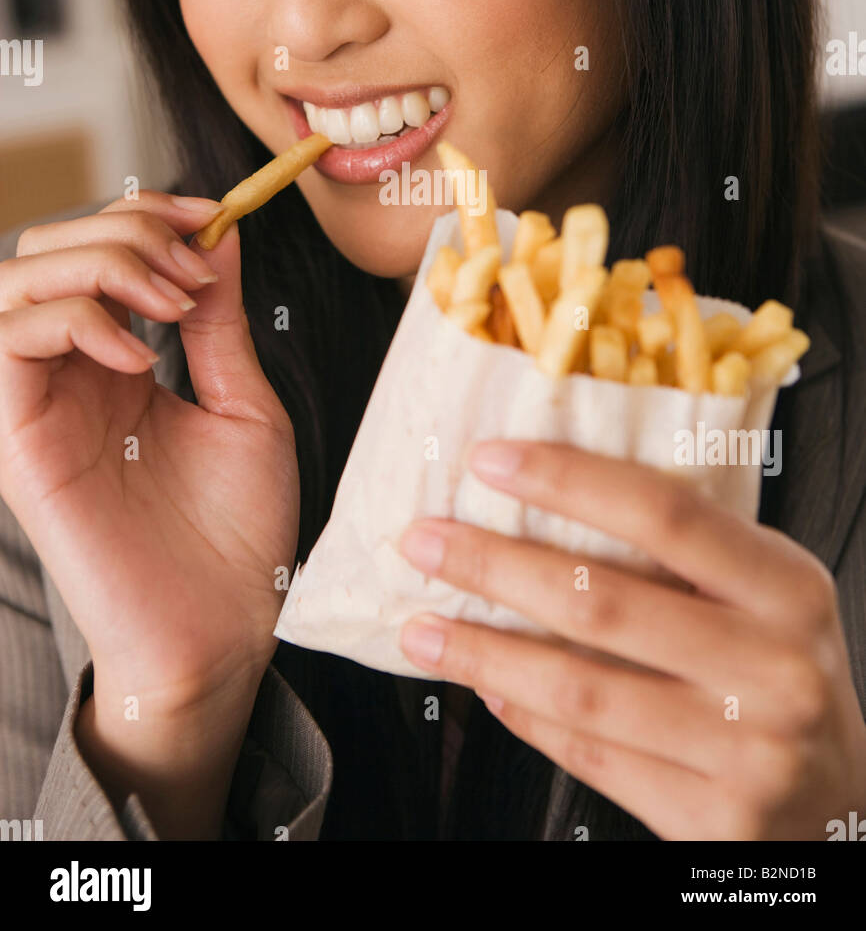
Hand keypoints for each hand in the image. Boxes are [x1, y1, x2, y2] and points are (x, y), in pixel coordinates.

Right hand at [0, 191, 298, 718]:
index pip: (96, 248)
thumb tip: (217, 229)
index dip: (148, 213)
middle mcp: (68, 376)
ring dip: (100, 262)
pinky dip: (74, 318)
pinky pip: (11, 343)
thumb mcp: (242, 402)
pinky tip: (137, 352)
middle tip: (193, 269)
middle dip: (126, 230)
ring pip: (16, 280)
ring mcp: (38, 407)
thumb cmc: (237, 531)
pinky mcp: (19, 444)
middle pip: (48, 248)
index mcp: (116, 361)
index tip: (213, 214)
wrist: (226, 627)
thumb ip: (218, 319)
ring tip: (171, 300)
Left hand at [397, 440, 865, 839]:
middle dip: (494, 566)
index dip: (568, 480)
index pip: (664, 513)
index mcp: (786, 589)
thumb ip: (692, 551)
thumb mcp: (770, 595)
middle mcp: (771, 668)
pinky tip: (487, 685)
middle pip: (602, 603)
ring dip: (484, 652)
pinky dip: (525, 716)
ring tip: (422, 627)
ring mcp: (743, 752)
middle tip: (426, 541)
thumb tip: (553, 491)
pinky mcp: (709, 817)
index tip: (490, 461)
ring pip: (580, 691)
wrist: (845, 805)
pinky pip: (591, 756)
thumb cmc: (787, 673)